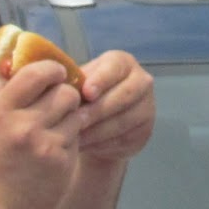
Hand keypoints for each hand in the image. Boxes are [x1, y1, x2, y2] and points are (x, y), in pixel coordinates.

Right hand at [0, 60, 83, 208]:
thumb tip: (17, 69)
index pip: (36, 74)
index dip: (52, 69)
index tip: (55, 73)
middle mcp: (24, 127)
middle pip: (65, 92)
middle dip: (65, 92)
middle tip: (60, 100)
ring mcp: (46, 147)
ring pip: (76, 114)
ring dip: (70, 115)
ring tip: (57, 124)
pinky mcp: (62, 166)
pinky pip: (76, 139)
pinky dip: (69, 138)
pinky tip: (54, 147)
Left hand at [72, 50, 154, 165]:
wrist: (100, 120)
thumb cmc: (85, 94)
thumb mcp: (80, 82)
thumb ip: (75, 81)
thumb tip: (61, 84)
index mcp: (123, 63)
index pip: (114, 68)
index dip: (101, 80)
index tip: (86, 93)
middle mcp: (141, 81)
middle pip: (123, 96)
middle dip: (97, 110)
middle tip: (76, 120)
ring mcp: (147, 107)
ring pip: (123, 121)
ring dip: (97, 131)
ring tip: (76, 136)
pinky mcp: (145, 131)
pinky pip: (123, 139)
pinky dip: (102, 143)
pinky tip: (86, 145)